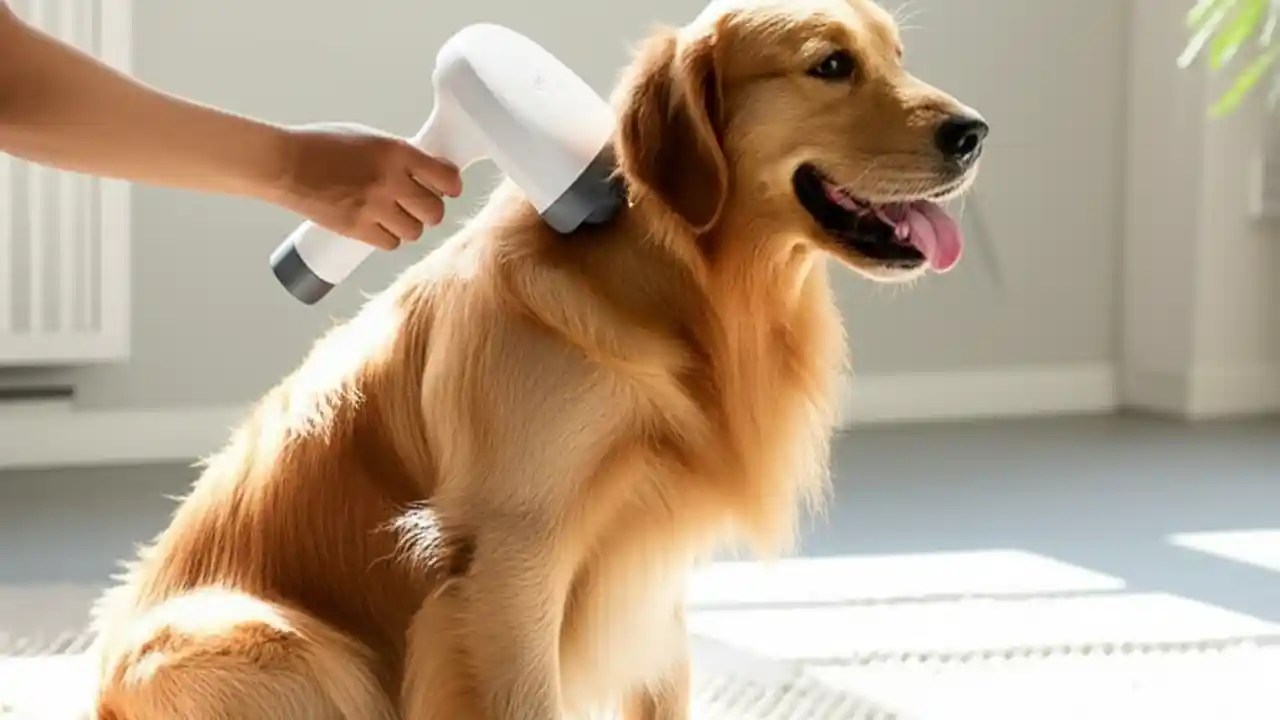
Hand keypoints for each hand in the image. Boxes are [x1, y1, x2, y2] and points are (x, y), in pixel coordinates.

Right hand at [273, 123, 462, 249]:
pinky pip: (391, 244)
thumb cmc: (323, 145)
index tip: (448, 188)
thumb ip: (398, 155)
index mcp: (396, 152)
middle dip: (431, 210)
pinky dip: (390, 239)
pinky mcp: (357, 229)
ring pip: (415, 231)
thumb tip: (427, 171)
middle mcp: (390, 180)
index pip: (445, 177)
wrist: (285, 164)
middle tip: (420, 206)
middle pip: (435, 211)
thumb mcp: (369, 138)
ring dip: (410, 226)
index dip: (450, 186)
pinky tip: (381, 228)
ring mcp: (373, 207)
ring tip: (396, 217)